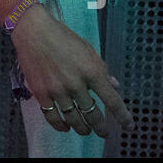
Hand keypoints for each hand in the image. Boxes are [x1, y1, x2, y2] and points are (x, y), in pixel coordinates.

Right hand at [10, 4, 133, 137]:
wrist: (34, 31)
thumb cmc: (62, 37)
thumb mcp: (88, 50)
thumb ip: (102, 69)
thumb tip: (114, 85)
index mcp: (91, 71)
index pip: (112, 101)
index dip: (123, 116)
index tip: (128, 125)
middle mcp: (76, 83)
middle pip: (92, 115)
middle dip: (100, 127)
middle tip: (103, 132)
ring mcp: (57, 90)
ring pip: (73, 119)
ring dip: (82, 128)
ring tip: (85, 130)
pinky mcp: (41, 93)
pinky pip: (52, 117)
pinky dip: (60, 126)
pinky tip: (65, 127)